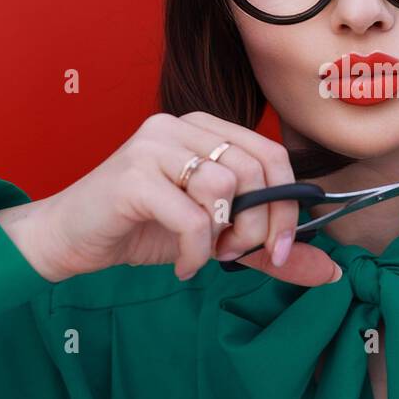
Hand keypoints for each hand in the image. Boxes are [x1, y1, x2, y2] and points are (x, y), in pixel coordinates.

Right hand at [0, 111, 342, 287]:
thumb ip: (267, 249)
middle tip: (238, 254)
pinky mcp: (132, 177)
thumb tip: (327, 272)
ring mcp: (152, 146)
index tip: (278, 248)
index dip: (287, 204)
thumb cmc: (142, 229)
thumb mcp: (215, 238)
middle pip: (255, 170)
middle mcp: (179, 127)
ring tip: (204, 254)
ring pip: (225, 188)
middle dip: (259, 224)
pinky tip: (183, 265)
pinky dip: (196, 251)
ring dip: (224, 237)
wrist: (70, 239)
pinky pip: (192, 217)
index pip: (271, 154)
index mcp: (203, 129)